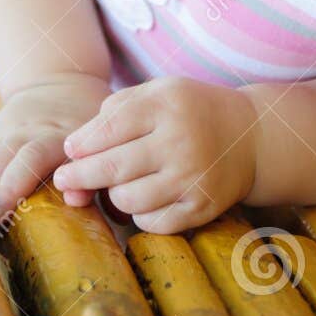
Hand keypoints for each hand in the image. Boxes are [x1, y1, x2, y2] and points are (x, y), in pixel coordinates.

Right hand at [0, 73, 110, 222]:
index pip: (33, 158)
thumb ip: (103, 172)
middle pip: (3, 162)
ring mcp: (8, 130)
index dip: (17, 186)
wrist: (61, 79)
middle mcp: (29, 130)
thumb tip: (99, 207)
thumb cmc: (90, 123)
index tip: (7, 217)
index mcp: (60, 134)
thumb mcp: (105, 139)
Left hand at [53, 76, 258, 233]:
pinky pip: (152, 223)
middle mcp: (180, 142)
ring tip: (118, 183)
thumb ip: (113, 111)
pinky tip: (144, 198)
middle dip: (78, 177)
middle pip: (111, 169)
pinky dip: (139, 215)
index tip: (70, 152)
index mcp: (165, 106)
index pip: (107, 130)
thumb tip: (72, 150)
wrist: (251, 135)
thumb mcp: (156, 91)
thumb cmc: (189, 110)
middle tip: (65, 179)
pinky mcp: (203, 207)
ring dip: (113, 195)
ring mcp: (193, 178)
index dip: (80, 145)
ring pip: (128, 201)